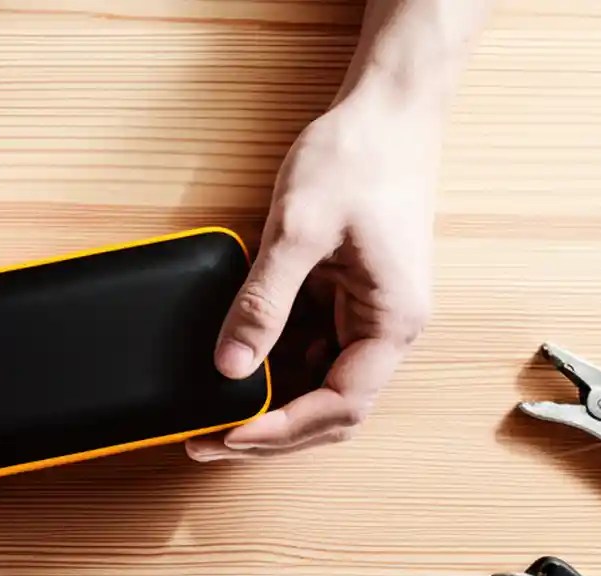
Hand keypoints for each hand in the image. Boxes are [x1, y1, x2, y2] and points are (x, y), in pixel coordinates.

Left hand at [187, 85, 439, 460]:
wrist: (389, 109)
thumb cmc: (360, 158)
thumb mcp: (300, 230)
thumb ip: (264, 302)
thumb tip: (231, 365)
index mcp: (392, 321)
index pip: (339, 405)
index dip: (282, 430)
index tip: (228, 436)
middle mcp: (388, 327)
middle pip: (331, 409)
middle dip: (272, 431)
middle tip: (208, 440)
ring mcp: (370, 313)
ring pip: (321, 383)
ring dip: (272, 403)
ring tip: (215, 413)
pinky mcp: (350, 296)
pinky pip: (313, 348)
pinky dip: (277, 365)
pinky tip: (238, 367)